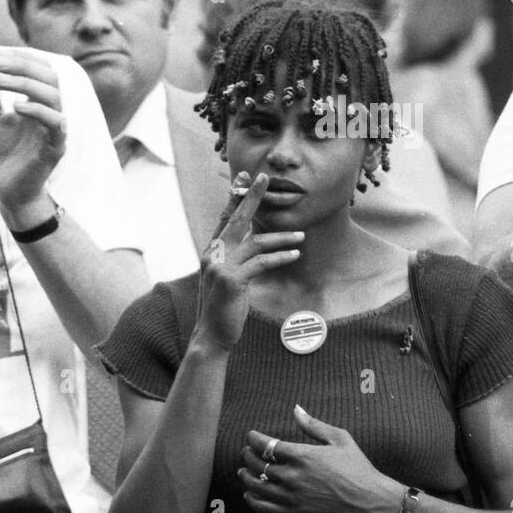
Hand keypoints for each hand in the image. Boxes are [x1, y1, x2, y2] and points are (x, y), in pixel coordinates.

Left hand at [0, 52, 64, 228]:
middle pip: (51, 77)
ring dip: (26, 83)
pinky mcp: (54, 149)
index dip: (24, 58)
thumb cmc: (1, 156)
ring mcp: (54, 131)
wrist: (6, 193)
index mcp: (38, 104)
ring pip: (54, 97)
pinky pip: (56, 124)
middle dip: (23, 65)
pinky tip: (15, 107)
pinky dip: (38, 111)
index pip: (43, 71)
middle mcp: (50, 114)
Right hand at [194, 171, 303, 351]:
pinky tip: (295, 253)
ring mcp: (221, 266)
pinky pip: (262, 262)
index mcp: (211, 251)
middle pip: (236, 219)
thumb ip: (233, 259)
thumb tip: (251, 242)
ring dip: (282, 237)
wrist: (211, 335)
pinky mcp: (233, 280)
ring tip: (301, 235)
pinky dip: (281, 256)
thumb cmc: (223, 307)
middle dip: (252, 196)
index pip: (224, 218)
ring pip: (256, 242)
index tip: (245, 177)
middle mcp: (213, 254)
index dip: (235, 196)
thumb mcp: (225, 278)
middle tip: (265, 178)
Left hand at [239, 406, 398, 512]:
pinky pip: (264, 508)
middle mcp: (293, 476)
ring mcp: (292, 497)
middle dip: (247, 455)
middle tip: (246, 451)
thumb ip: (313, 425)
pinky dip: (253, 500)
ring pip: (257, 486)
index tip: (251, 436)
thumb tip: (296, 409)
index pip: (266, 445)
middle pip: (258, 464)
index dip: (254, 439)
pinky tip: (250, 494)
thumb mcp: (339, 438)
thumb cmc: (356, 467)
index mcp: (303, 455)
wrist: (368, 500)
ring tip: (243, 471)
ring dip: (246, 477)